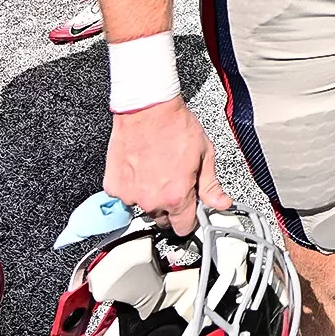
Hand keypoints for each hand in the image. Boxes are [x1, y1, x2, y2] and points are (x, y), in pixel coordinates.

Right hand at [103, 99, 230, 234]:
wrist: (147, 107)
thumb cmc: (174, 125)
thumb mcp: (204, 154)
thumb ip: (210, 185)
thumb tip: (221, 203)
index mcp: (177, 197)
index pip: (184, 228)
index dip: (190, 219)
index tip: (190, 211)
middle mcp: (152, 201)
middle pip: (162, 219)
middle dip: (170, 206)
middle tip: (173, 182)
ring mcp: (129, 195)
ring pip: (143, 207)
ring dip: (149, 195)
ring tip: (156, 169)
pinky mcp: (113, 186)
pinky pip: (125, 195)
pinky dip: (132, 185)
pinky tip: (140, 167)